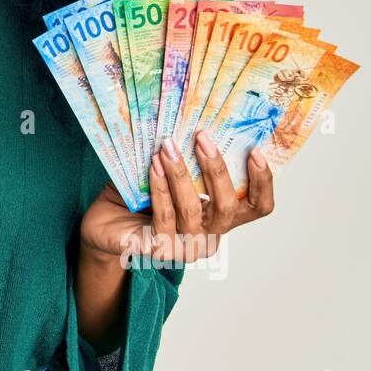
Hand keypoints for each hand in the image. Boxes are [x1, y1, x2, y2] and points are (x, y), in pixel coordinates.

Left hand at [80, 129, 274, 263]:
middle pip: (228, 206)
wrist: (106, 223)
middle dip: (217, 169)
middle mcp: (210, 236)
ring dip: (181, 174)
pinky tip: (154, 166)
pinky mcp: (159, 251)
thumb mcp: (171, 173)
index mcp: (220, 217)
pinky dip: (160, 188)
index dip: (263, 182)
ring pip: (193, 210)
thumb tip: (195, 119)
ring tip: (168, 147)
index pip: (258, 207)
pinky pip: (164, 216)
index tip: (255, 151)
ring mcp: (186, 247)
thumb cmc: (141, 196)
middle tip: (202, 137)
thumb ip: (188, 158)